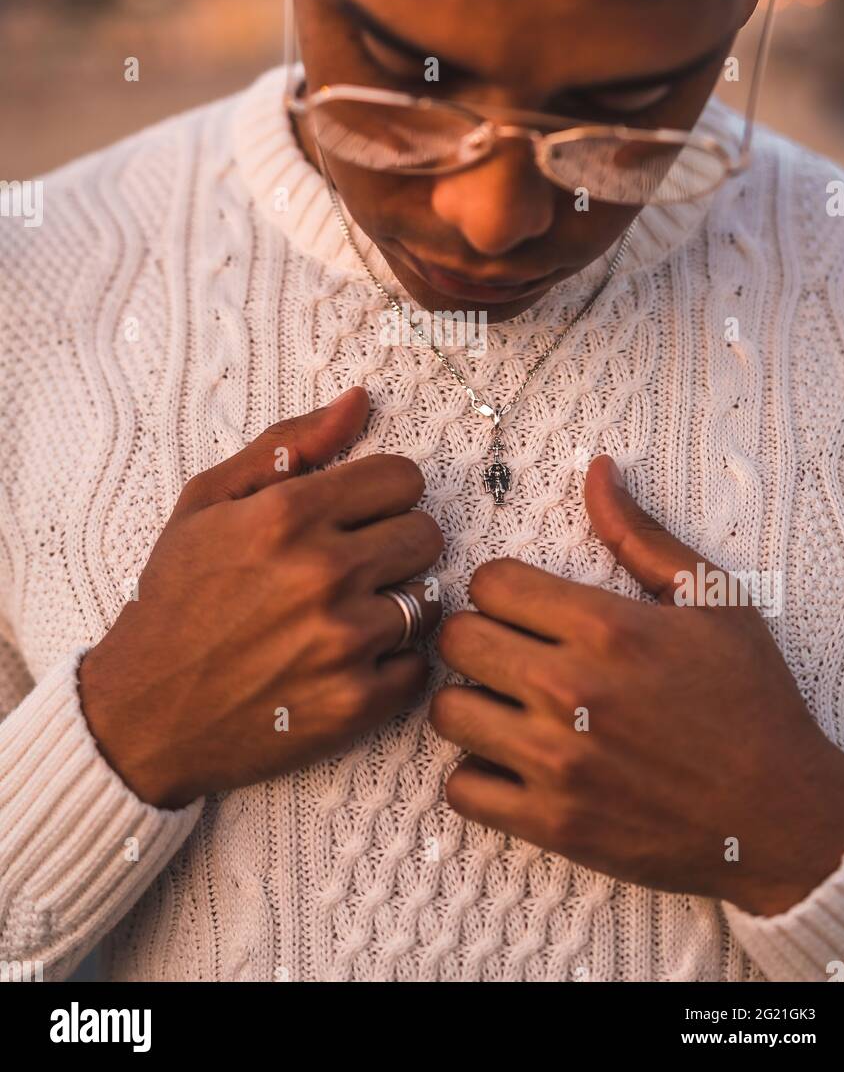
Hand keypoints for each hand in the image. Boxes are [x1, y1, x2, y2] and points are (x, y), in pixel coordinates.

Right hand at [80, 388, 442, 807]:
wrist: (143, 713)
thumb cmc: (175, 598)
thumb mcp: (208, 502)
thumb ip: (289, 445)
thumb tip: (360, 401)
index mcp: (287, 515)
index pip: (403, 478)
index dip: (382, 493)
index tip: (358, 514)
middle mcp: (323, 574)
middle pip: (426, 534)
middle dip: (394, 543)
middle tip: (352, 566)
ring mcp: (343, 643)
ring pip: (428, 600)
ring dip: (394, 605)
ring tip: (344, 616)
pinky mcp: (356, 704)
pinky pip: (419, 665)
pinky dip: (391, 664)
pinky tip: (345, 661)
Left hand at [430, 455, 843, 915]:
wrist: (782, 815)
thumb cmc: (750, 702)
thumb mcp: (711, 600)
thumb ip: (639, 534)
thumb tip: (596, 471)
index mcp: (607, 628)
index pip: (489, 581)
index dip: (501, 587)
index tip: (521, 606)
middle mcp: (571, 690)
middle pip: (456, 640)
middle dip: (476, 637)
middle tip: (507, 651)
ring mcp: (558, 761)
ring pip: (446, 714)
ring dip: (469, 705)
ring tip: (505, 706)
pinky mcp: (553, 824)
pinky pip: (461, 790)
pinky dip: (476, 776)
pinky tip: (509, 762)